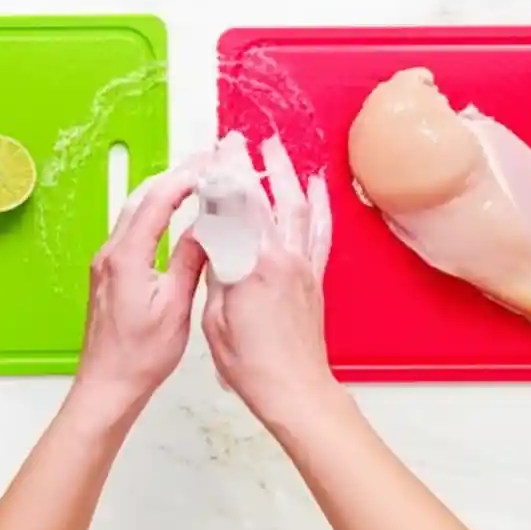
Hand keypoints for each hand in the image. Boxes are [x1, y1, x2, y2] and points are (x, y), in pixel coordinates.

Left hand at [74, 162, 205, 411]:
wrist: (107, 386)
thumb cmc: (138, 357)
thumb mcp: (176, 307)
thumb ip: (190, 262)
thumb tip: (205, 229)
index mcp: (126, 258)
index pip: (156, 202)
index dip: (184, 179)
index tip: (208, 165)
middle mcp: (110, 255)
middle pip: (141, 199)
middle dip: (173, 177)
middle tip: (203, 162)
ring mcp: (105, 264)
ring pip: (133, 213)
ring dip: (162, 193)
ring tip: (192, 181)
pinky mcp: (108, 274)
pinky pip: (129, 231)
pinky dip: (152, 214)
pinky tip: (170, 215)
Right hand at [201, 136, 334, 422]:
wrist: (294, 389)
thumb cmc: (252, 364)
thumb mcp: (216, 316)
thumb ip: (215, 270)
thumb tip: (211, 237)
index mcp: (254, 266)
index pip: (237, 206)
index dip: (226, 173)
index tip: (216, 151)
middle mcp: (284, 258)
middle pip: (269, 197)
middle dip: (254, 164)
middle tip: (240, 140)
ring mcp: (303, 265)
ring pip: (298, 206)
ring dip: (286, 174)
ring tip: (274, 149)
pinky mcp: (313, 276)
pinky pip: (319, 230)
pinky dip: (318, 204)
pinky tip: (315, 187)